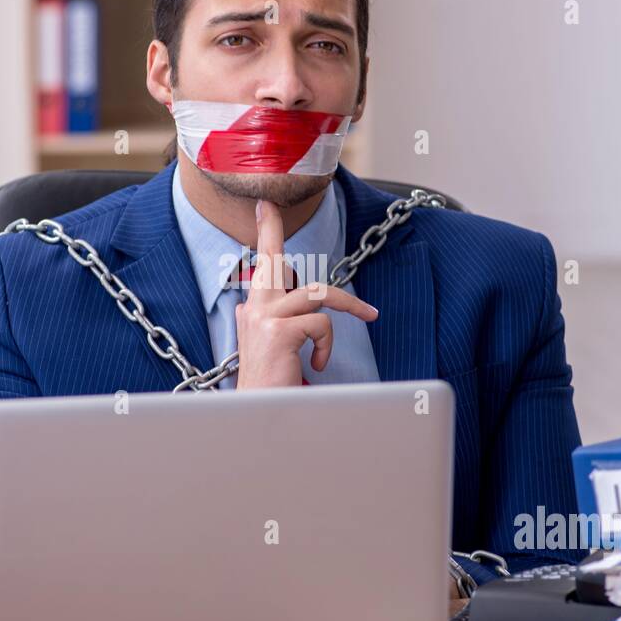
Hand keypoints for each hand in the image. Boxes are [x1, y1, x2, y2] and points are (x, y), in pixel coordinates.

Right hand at [235, 198, 378, 389]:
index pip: (262, 265)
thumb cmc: (269, 384)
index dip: (265, 234)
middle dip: (271, 230)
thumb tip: (258, 308)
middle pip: (273, 259)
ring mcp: (264, 318)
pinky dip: (327, 343)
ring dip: (349, 303)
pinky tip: (315, 363)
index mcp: (253, 310)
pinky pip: (321, 322)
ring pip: (317, 292)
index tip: (264, 207)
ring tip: (367, 315)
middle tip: (267, 206)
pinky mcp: (278, 331)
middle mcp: (253, 309)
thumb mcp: (264, 347)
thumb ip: (265, 323)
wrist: (259, 414)